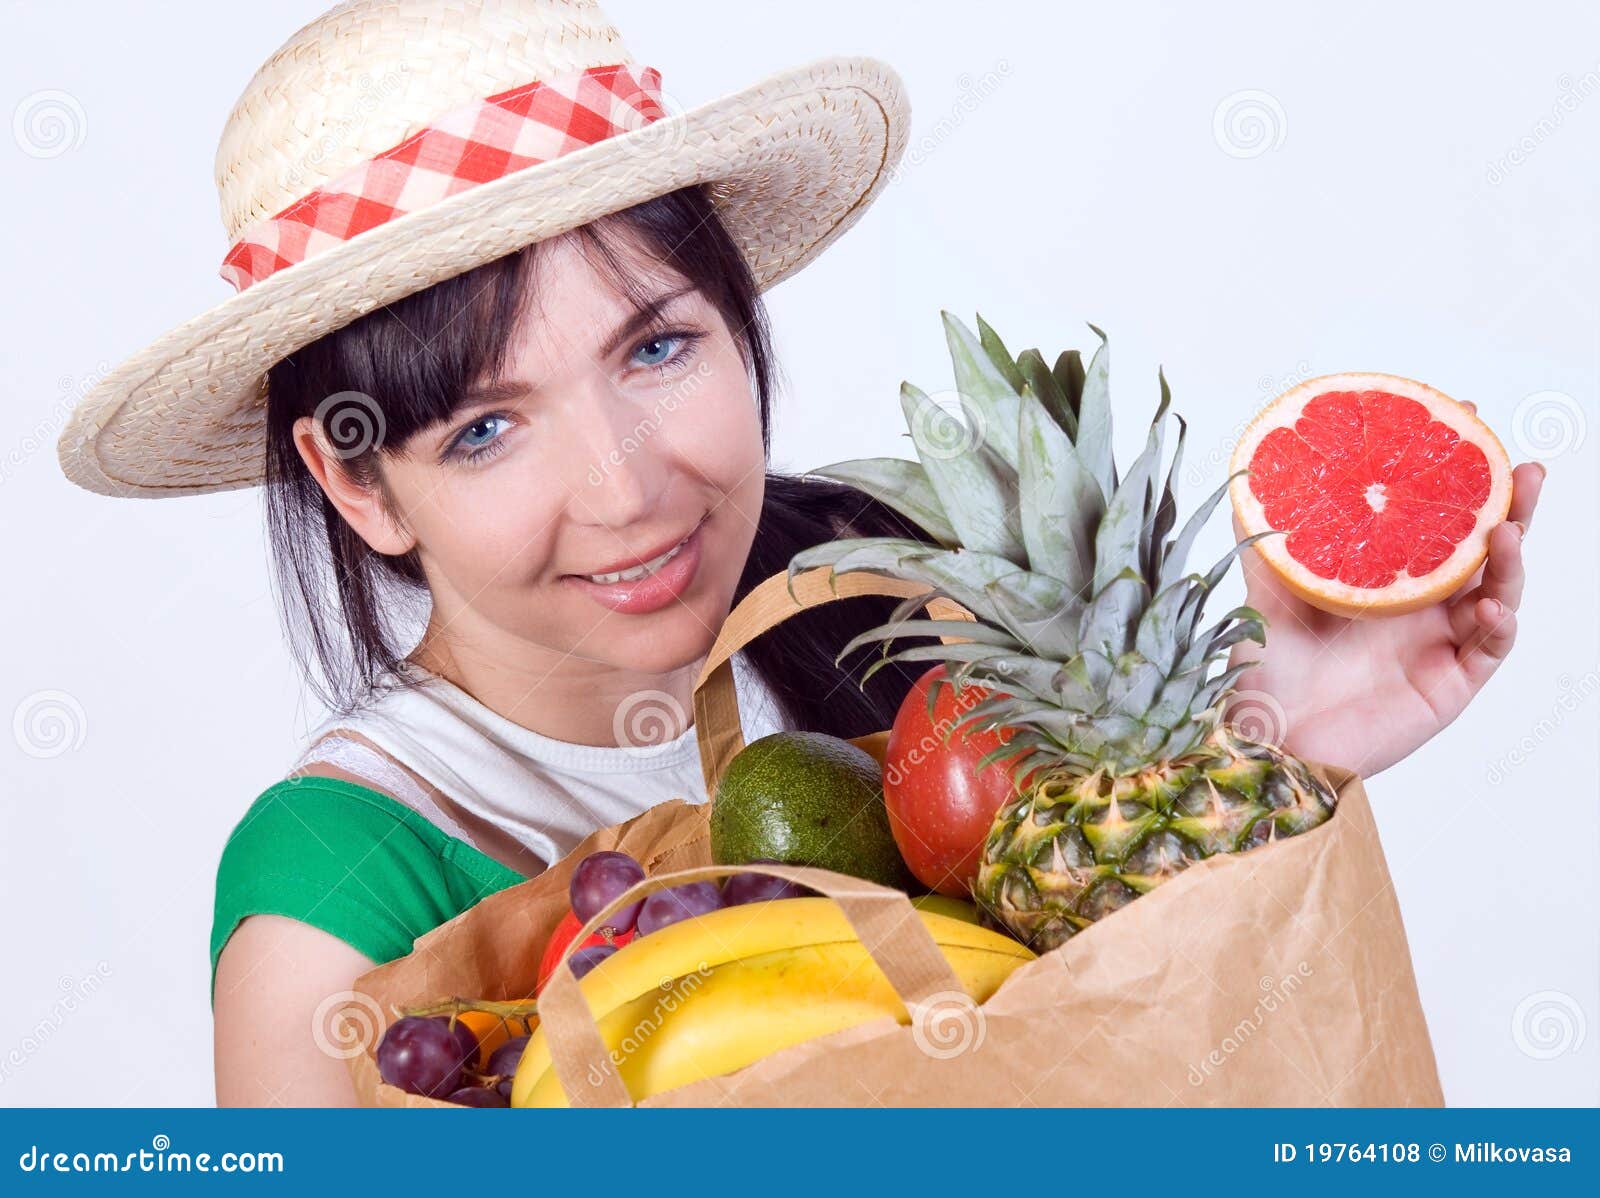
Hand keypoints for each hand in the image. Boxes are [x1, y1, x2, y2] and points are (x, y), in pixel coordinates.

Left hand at [1226, 455, 1544, 778]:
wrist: (1264, 737)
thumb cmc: (1264, 670)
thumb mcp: (1260, 592)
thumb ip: (1262, 539)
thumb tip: (1246, 476)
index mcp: (1383, 577)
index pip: (1432, 516)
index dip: (1453, 473)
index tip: (1463, 420)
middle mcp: (1419, 606)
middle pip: (1481, 547)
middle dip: (1511, 505)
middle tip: (1524, 468)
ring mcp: (1439, 644)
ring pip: (1498, 591)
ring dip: (1509, 559)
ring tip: (1505, 529)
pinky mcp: (1449, 685)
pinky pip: (1489, 650)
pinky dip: (1499, 623)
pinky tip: (1493, 603)